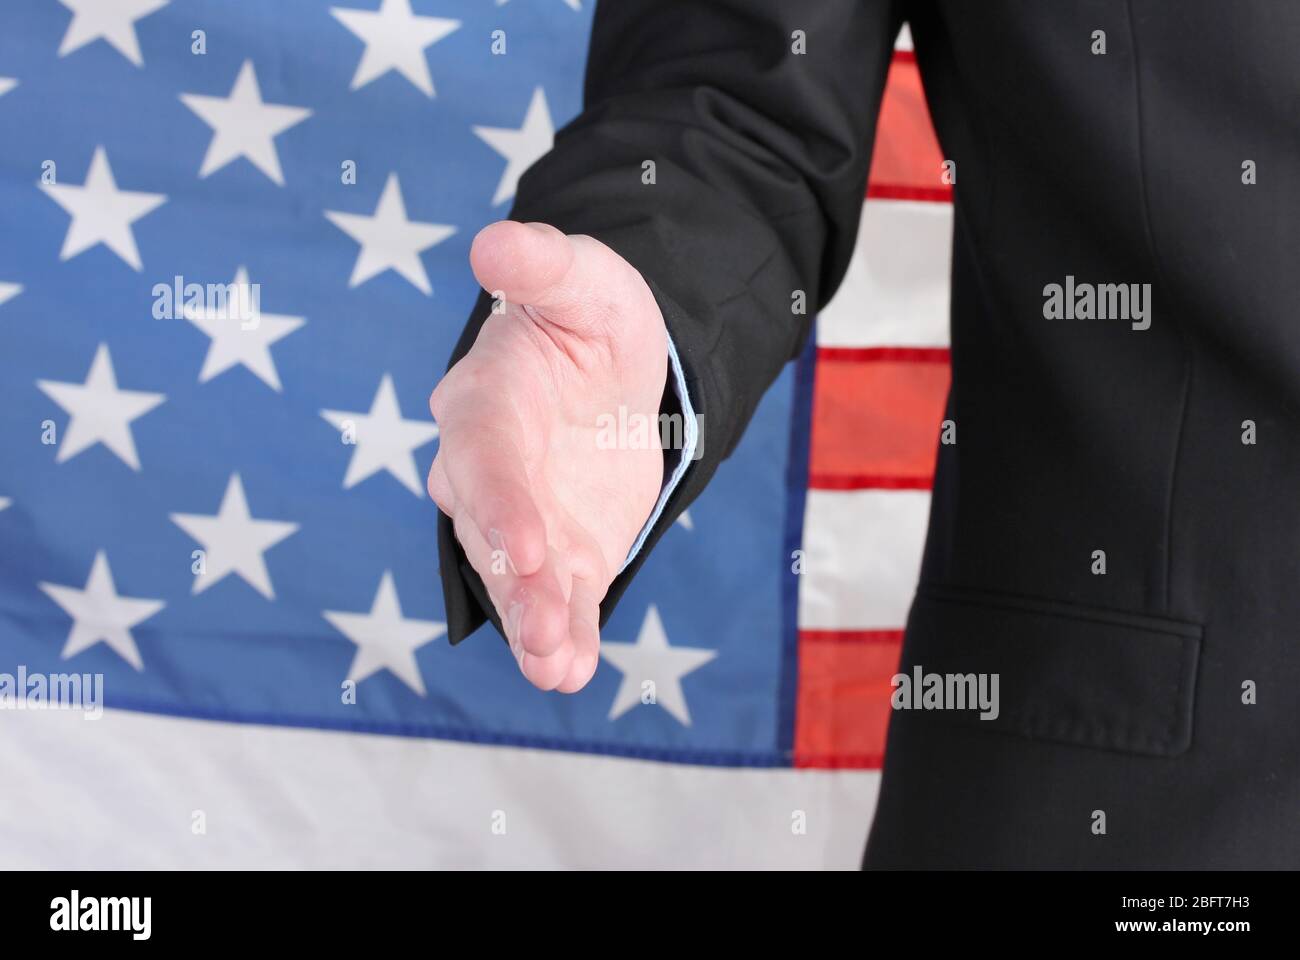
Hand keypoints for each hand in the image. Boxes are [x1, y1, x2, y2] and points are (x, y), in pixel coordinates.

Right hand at [428, 221, 669, 691]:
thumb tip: (495, 242)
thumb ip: (544, 266)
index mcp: (483, 402)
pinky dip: (564, 637)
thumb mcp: (586, 281)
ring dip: (534, 623)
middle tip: (546, 628)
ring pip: (516, 578)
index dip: (500, 501)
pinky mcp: (557, 553)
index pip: (482, 457)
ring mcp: (519, 519)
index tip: (526, 546)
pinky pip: (557, 599)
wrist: (611, 374)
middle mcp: (485, 471)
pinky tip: (574, 672)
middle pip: (489, 531)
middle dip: (515, 581)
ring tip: (557, 667)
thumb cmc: (589, 321)